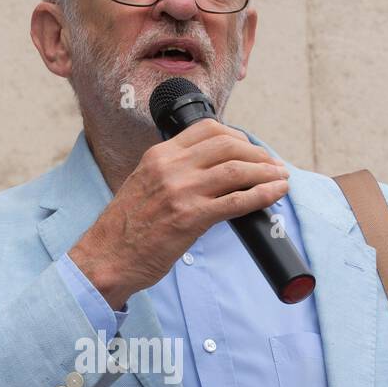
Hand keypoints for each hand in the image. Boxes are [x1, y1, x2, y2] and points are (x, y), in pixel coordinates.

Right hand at [68, 120, 290, 309]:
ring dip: (266, 172)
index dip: (237, 136)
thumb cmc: (125, 229)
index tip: (250, 149)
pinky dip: (262, 195)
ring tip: (281, 178)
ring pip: (237, 169)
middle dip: (258, 153)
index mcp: (159, 155)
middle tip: (272, 165)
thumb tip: (209, 173)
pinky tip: (275, 194)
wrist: (106, 258)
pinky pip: (236, 201)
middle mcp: (170, 166)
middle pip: (228, 144)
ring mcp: (181, 191)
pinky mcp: (190, 218)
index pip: (207, 128)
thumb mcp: (144, 185)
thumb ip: (172, 173)